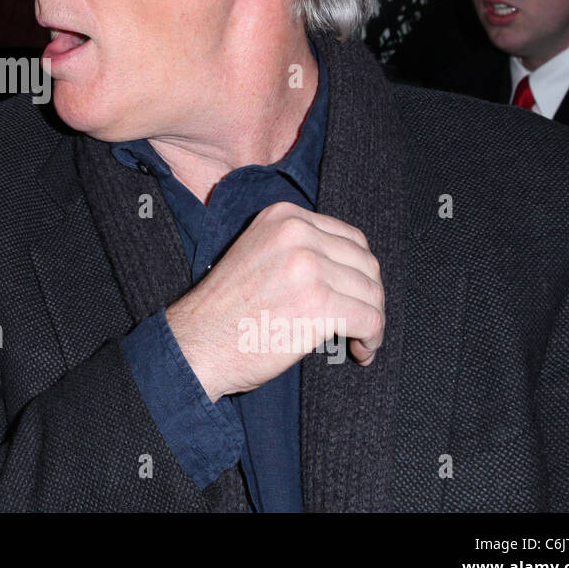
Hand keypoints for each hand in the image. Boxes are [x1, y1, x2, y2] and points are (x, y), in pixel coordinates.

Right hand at [165, 201, 383, 401]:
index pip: (350, 238)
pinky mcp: (319, 303)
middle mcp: (298, 233)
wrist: (196, 343)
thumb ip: (298, 247)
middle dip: (368, 297)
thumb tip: (349, 268)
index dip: (358, 272)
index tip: (353, 296)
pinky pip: (370, 319)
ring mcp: (309, 266)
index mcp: (283, 217)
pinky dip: (372, 339)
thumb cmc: (226, 310)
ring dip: (372, 321)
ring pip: (372, 293)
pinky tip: (360, 351)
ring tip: (359, 341)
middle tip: (358, 323)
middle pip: (366, 264)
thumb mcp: (258, 253)